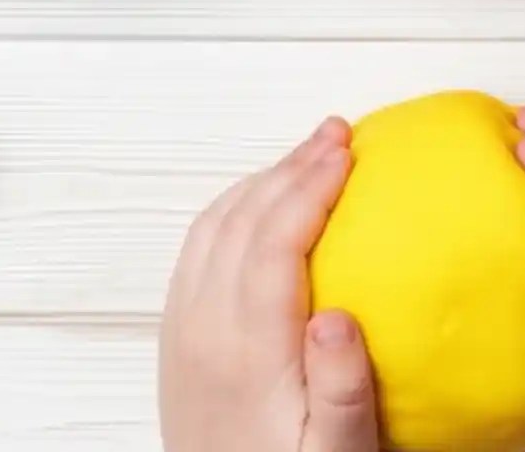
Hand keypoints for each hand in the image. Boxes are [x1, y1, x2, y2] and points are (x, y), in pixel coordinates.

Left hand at [158, 118, 379, 451]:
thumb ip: (341, 390)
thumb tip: (339, 315)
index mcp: (246, 351)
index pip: (272, 242)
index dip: (309, 187)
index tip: (347, 151)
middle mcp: (204, 329)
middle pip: (240, 220)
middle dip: (290, 166)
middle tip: (335, 133)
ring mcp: (183, 329)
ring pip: (212, 227)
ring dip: (260, 180)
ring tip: (307, 154)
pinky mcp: (178, 337)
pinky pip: (196, 250)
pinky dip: (232, 208)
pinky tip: (262, 203)